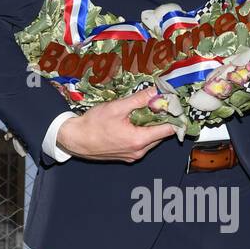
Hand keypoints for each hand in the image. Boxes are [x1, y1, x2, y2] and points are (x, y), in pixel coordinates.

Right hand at [56, 90, 176, 161]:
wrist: (75, 140)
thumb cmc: (92, 125)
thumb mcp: (117, 107)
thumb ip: (139, 100)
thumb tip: (155, 92)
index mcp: (139, 140)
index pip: (168, 130)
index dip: (174, 117)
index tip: (175, 106)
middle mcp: (139, 152)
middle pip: (161, 135)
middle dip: (162, 120)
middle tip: (159, 104)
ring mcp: (133, 156)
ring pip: (152, 140)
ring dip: (151, 126)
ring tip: (145, 112)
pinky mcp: (126, 156)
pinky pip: (142, 144)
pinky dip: (142, 133)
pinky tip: (134, 122)